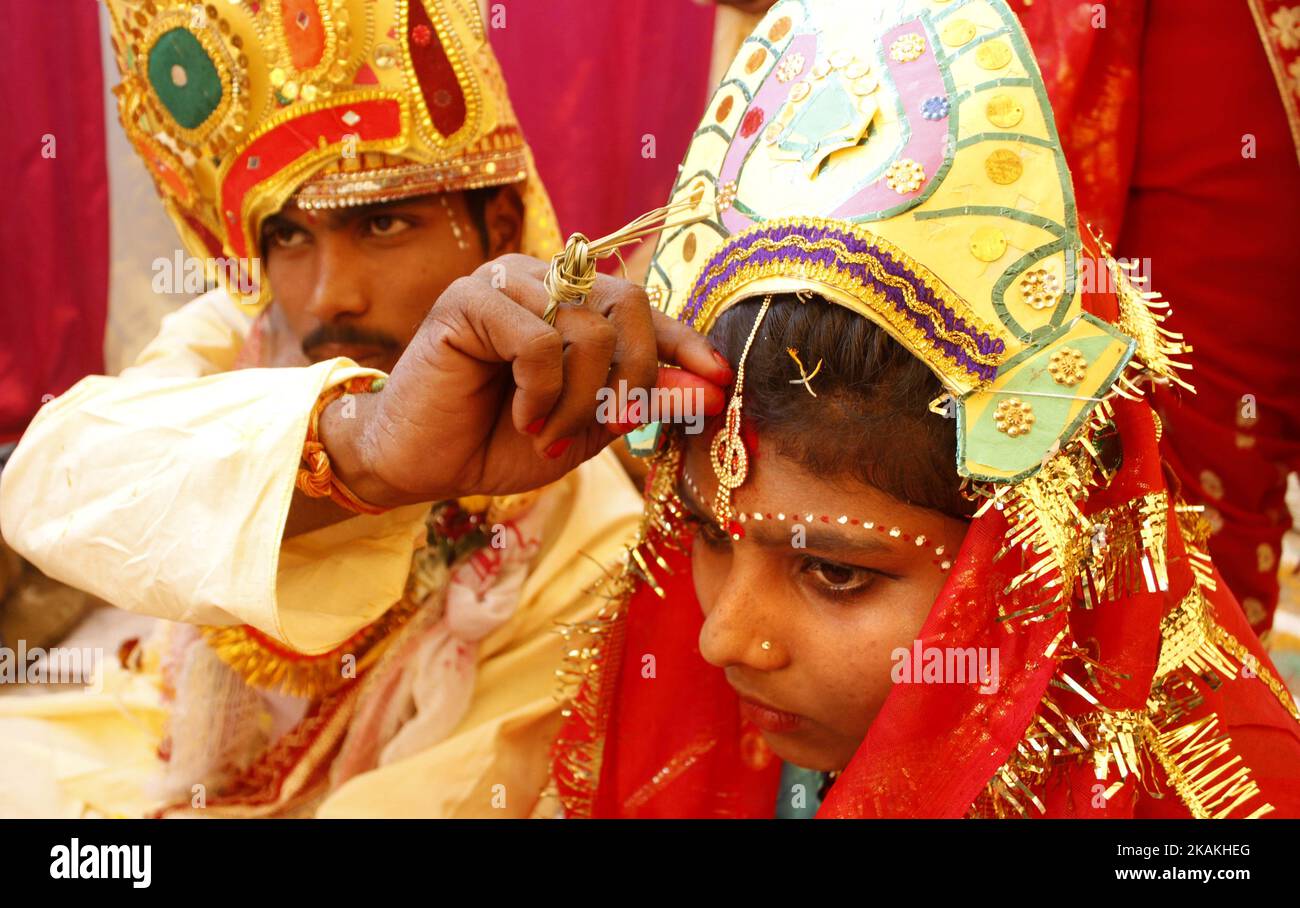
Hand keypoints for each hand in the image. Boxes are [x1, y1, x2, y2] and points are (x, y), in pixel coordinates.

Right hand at [321, 254, 730, 506]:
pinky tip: (520, 412)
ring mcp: (506, 282)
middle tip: (611, 424)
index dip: (686, 341)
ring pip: (588, 329)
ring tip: (545, 427)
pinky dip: (540, 390)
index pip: (647, 309)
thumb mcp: (588, 428)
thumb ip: (642, 402)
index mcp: (574, 305)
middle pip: (629, 305)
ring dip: (580, 398)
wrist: (422, 463)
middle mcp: (545, 281)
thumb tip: (711, 389)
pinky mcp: (469, 299)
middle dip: (634, 376)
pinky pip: (539, 340)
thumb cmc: (500, 442)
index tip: (720, 380)